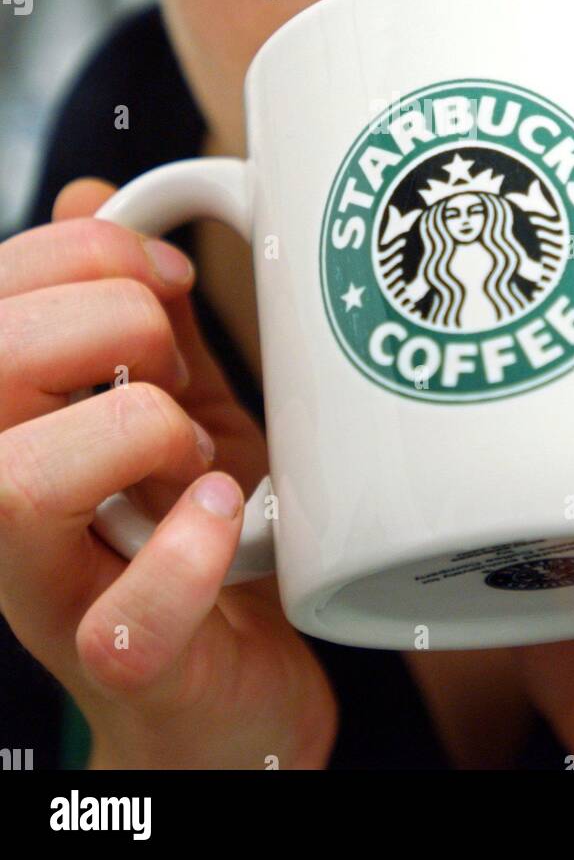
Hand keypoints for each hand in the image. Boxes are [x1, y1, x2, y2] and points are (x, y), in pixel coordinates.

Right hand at [0, 178, 336, 768]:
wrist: (234, 697)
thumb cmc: (191, 539)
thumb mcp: (170, 405)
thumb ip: (134, 316)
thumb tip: (89, 194)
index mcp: (10, 423)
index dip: (80, 251)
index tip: (166, 271)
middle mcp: (2, 508)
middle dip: (109, 321)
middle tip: (177, 362)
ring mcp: (47, 596)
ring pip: (15, 484)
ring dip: (134, 430)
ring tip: (192, 450)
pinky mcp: (123, 670)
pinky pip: (124, 616)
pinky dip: (188, 552)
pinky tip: (226, 515)